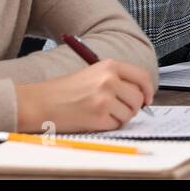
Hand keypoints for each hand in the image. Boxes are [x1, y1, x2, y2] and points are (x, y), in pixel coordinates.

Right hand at [13, 59, 154, 132]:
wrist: (41, 102)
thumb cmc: (65, 90)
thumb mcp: (94, 73)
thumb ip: (118, 79)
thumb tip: (142, 95)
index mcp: (110, 66)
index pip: (142, 77)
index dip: (148, 90)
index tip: (147, 99)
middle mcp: (109, 79)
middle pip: (138, 97)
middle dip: (133, 107)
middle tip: (119, 110)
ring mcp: (104, 97)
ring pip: (129, 113)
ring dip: (120, 117)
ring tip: (102, 113)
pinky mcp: (98, 115)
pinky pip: (116, 124)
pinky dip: (108, 125)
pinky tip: (93, 119)